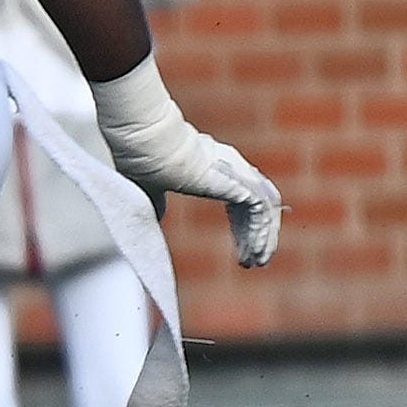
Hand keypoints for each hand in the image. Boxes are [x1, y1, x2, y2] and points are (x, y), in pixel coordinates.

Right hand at [91, 55, 282, 267]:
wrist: (146, 145)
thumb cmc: (142, 158)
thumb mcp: (149, 187)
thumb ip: (157, 201)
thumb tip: (156, 216)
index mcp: (213, 166)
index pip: (240, 200)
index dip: (242, 227)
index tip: (241, 250)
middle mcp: (231, 166)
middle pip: (256, 206)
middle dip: (256, 235)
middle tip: (254, 261)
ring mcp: (238, 172)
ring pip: (265, 208)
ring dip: (263, 237)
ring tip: (258, 261)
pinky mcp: (240, 181)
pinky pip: (261, 211)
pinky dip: (260, 233)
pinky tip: (255, 252)